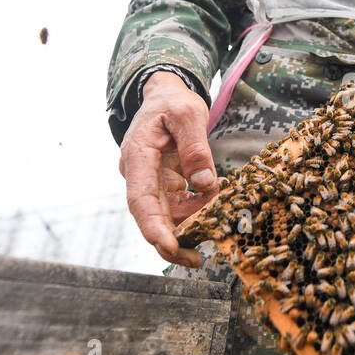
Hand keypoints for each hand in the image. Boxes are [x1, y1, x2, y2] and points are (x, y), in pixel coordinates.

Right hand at [118, 71, 220, 266]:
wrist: (165, 95)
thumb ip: (195, 147)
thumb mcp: (188, 114)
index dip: (153, 227)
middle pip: (150, 216)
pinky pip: (178, 206)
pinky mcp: (164, 184)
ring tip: (216, 227)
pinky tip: (215, 206)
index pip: (140, 200)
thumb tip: (204, 183)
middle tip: (194, 260)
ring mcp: (151, 181)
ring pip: (166, 215)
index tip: (168, 246)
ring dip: (189, 227)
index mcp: (138, 156)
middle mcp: (139, 174)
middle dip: (171, 241)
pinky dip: (197, 211)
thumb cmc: (173, 101)